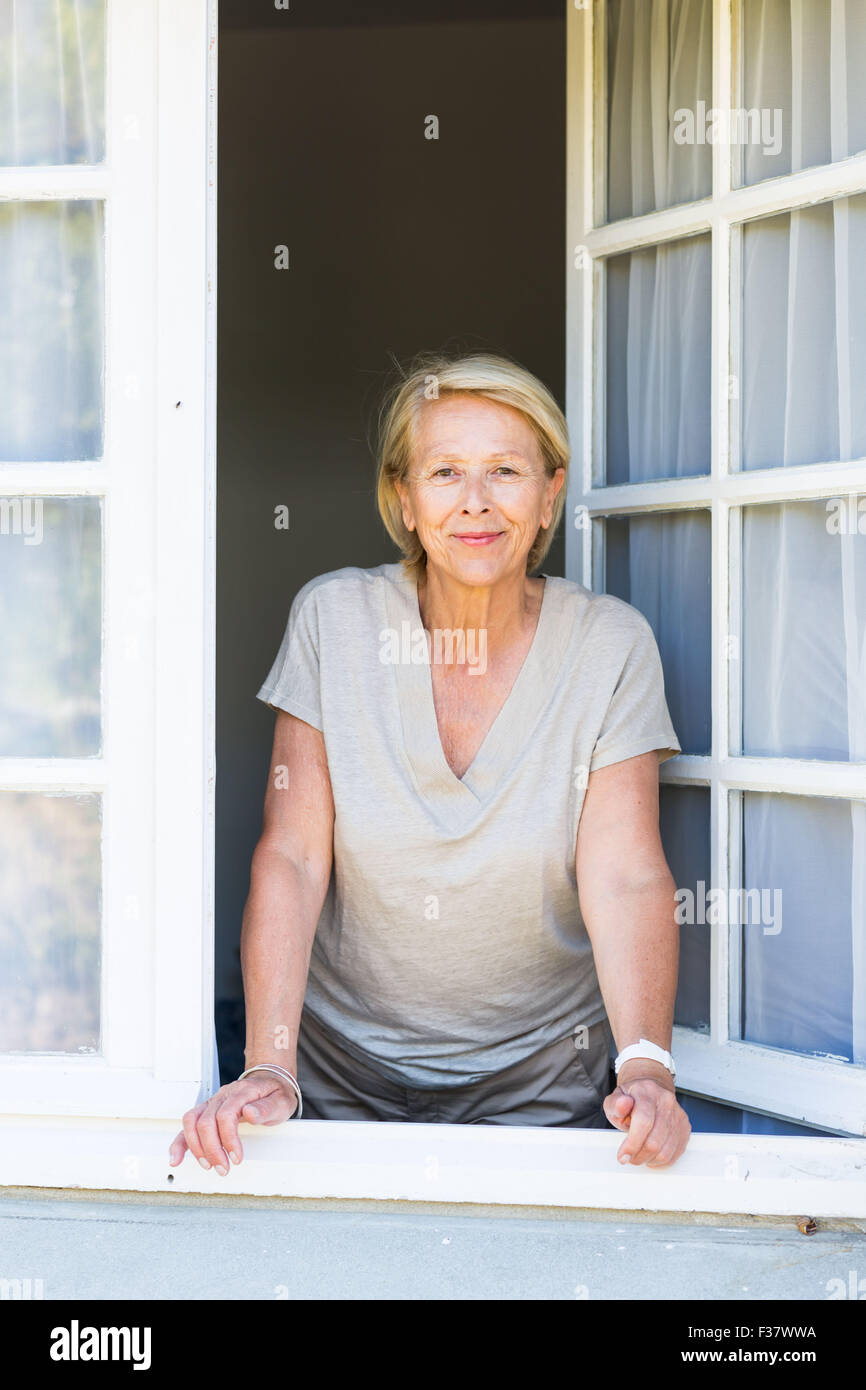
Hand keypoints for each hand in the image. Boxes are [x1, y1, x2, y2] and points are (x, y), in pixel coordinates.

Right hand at [168, 1072, 297, 1175]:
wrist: (270, 1082)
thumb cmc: (275, 1094)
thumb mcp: (280, 1101)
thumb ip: (266, 1108)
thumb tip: (249, 1113)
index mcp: (241, 1092)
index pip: (226, 1115)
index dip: (229, 1139)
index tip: (236, 1157)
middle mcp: (223, 1096)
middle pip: (206, 1122)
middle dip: (213, 1150)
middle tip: (223, 1168)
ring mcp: (212, 1103)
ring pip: (192, 1122)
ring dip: (197, 1147)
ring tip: (207, 1165)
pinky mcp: (206, 1111)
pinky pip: (188, 1124)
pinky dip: (180, 1142)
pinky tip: (176, 1157)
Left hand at [603, 1061, 690, 1167]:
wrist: (650, 1091)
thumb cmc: (631, 1099)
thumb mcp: (614, 1100)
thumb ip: (614, 1105)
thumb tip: (622, 1104)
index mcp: (647, 1092)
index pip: (643, 1122)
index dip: (632, 1144)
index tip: (623, 1155)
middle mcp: (666, 1102)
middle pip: (654, 1142)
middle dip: (638, 1156)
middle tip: (629, 1156)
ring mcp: (678, 1115)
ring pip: (665, 1152)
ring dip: (649, 1160)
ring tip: (639, 1154)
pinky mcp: (685, 1128)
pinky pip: (675, 1154)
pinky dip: (660, 1161)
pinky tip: (651, 1155)